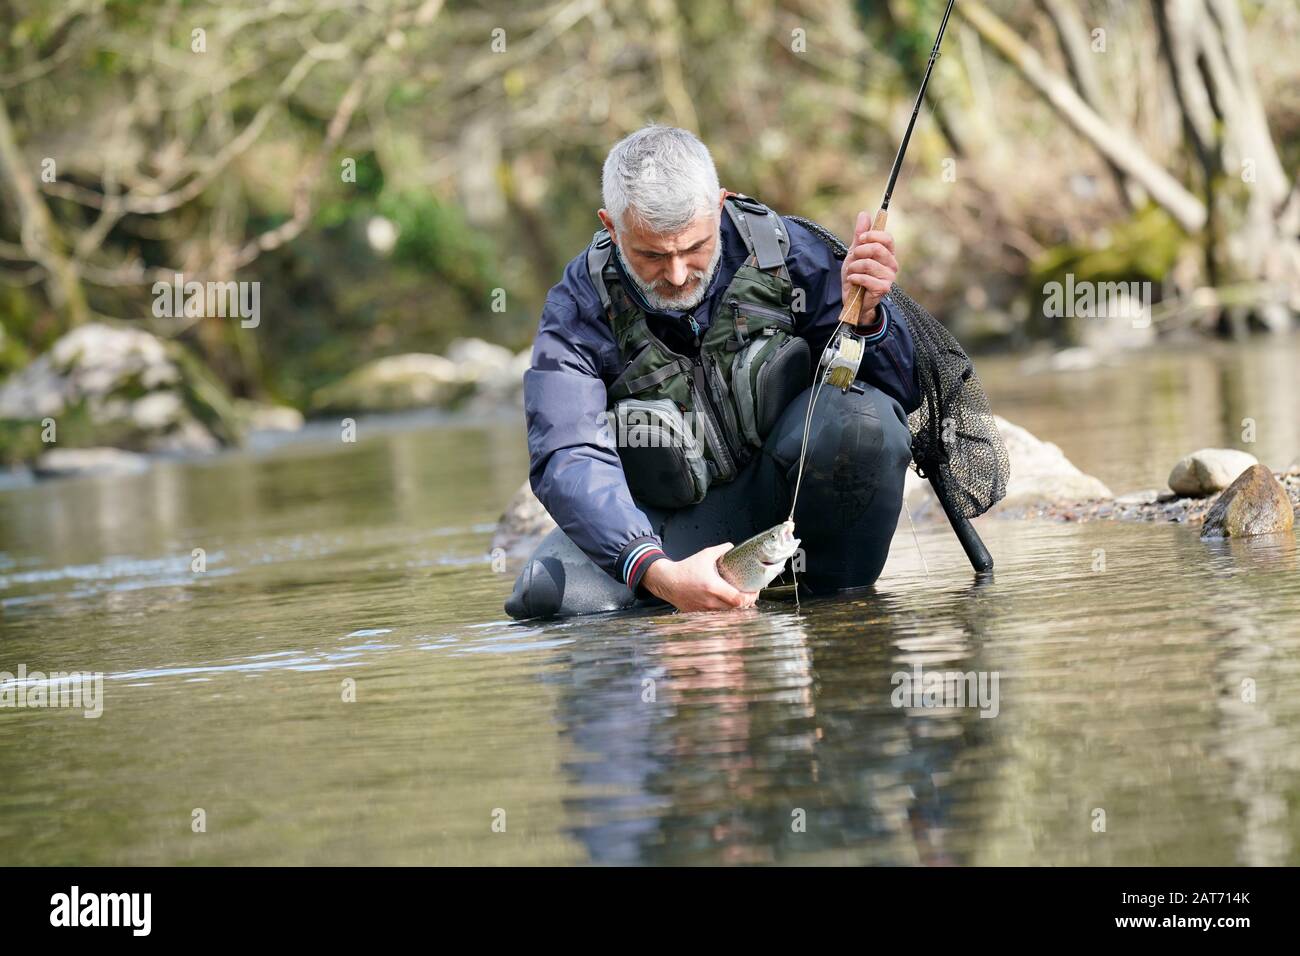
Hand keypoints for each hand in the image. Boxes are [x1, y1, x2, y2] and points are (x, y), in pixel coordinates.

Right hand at [641, 543, 759, 611]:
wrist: (667, 581)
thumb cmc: (686, 568)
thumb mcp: (705, 555)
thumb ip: (721, 550)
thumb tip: (733, 547)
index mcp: (713, 587)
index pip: (738, 599)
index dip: (750, 597)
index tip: (754, 591)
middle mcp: (710, 601)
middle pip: (736, 609)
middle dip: (746, 603)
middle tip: (750, 595)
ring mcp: (704, 610)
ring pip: (727, 615)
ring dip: (736, 608)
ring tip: (740, 600)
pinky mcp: (699, 613)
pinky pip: (717, 616)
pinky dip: (725, 612)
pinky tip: (727, 605)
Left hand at [840, 210, 898, 325]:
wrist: (852, 298)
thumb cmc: (856, 274)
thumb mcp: (854, 252)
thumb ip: (860, 235)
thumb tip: (864, 214)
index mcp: (887, 253)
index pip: (886, 238)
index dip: (872, 235)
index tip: (859, 239)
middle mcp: (891, 263)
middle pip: (877, 249)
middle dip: (859, 252)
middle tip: (853, 258)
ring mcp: (889, 277)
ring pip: (869, 264)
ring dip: (854, 267)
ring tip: (852, 272)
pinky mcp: (884, 288)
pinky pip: (867, 278)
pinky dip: (855, 278)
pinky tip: (853, 281)